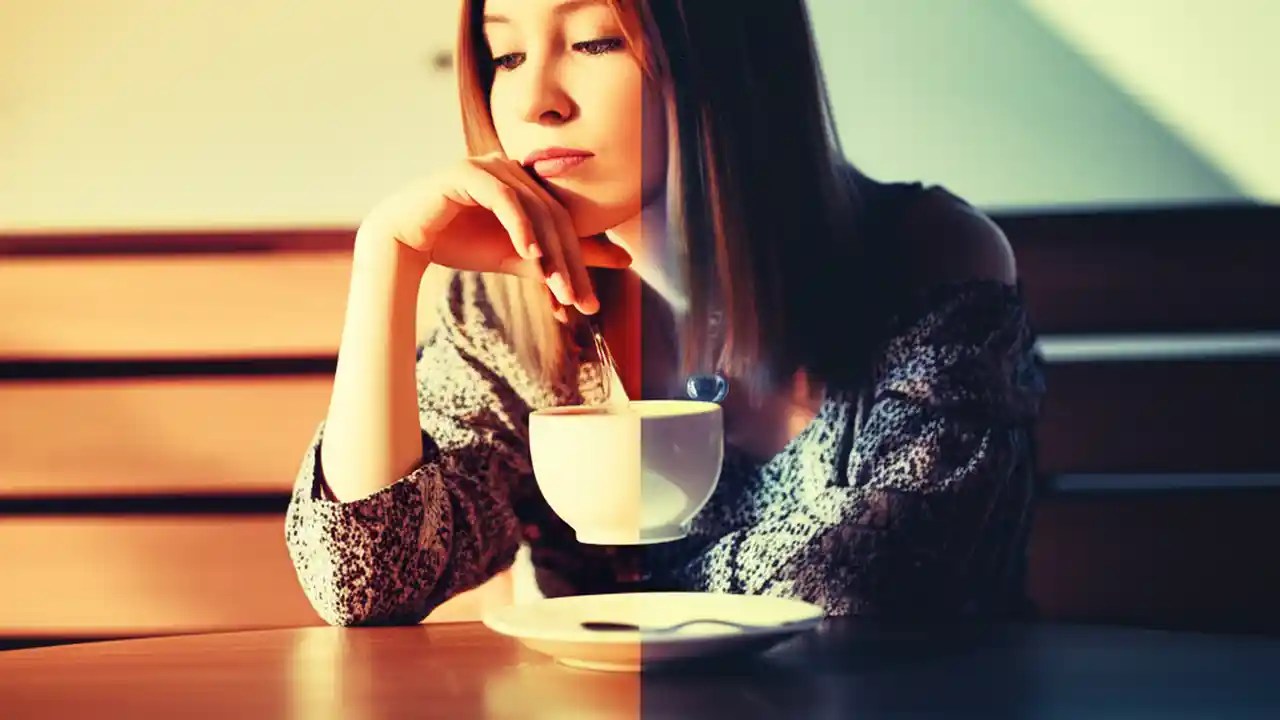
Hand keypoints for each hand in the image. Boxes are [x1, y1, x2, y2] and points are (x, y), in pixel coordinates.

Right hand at [358, 152, 631, 315]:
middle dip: (570, 264)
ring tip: (560, 289)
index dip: (579, 262)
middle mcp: (511, 168)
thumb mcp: (518, 257)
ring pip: (534, 211)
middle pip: (554, 218)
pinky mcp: (467, 172)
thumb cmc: (459, 244)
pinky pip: (504, 200)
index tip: (588, 303)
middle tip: (582, 303)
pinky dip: (520, 228)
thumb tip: (623, 260)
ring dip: (549, 253)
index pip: (563, 223)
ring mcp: (489, 165)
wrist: (404, 240)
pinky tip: (531, 255)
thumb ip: (558, 260)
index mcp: (526, 182)